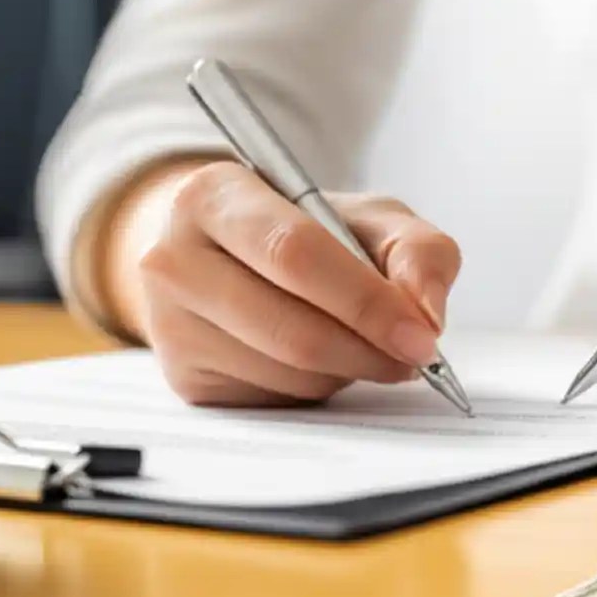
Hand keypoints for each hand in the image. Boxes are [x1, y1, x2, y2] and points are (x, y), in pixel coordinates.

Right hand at [101, 160, 459, 405]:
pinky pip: (273, 400)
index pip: (294, 254)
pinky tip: (318, 359)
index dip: (367, 301)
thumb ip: (417, 250)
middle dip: (368, 350)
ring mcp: (170, 326)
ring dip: (346, 371)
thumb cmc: (301, 232)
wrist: (225, 257)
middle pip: (290, 328)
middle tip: (413, 358)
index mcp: (213, 196)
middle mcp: (173, 259)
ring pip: (287, 372)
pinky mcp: (183, 378)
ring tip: (360, 344)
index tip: (421, 335)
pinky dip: (315, 389)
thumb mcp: (367, 218)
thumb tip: (426, 313)